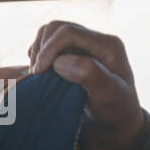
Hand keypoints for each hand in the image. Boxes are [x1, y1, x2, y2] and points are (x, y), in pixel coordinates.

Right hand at [28, 21, 144, 149]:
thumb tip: (60, 61)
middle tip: (36, 74)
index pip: (69, 32)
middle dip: (41, 48)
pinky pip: (48, 44)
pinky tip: (39, 70)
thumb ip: (90, 75)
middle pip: (57, 28)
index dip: (48, 49)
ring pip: (50, 33)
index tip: (37, 73)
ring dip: (38, 50)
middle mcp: (94, 41)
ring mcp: (82, 46)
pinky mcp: (71, 54)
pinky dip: (38, 54)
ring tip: (37, 73)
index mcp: (107, 44)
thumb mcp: (109, 95)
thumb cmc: (113, 109)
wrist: (113, 121)